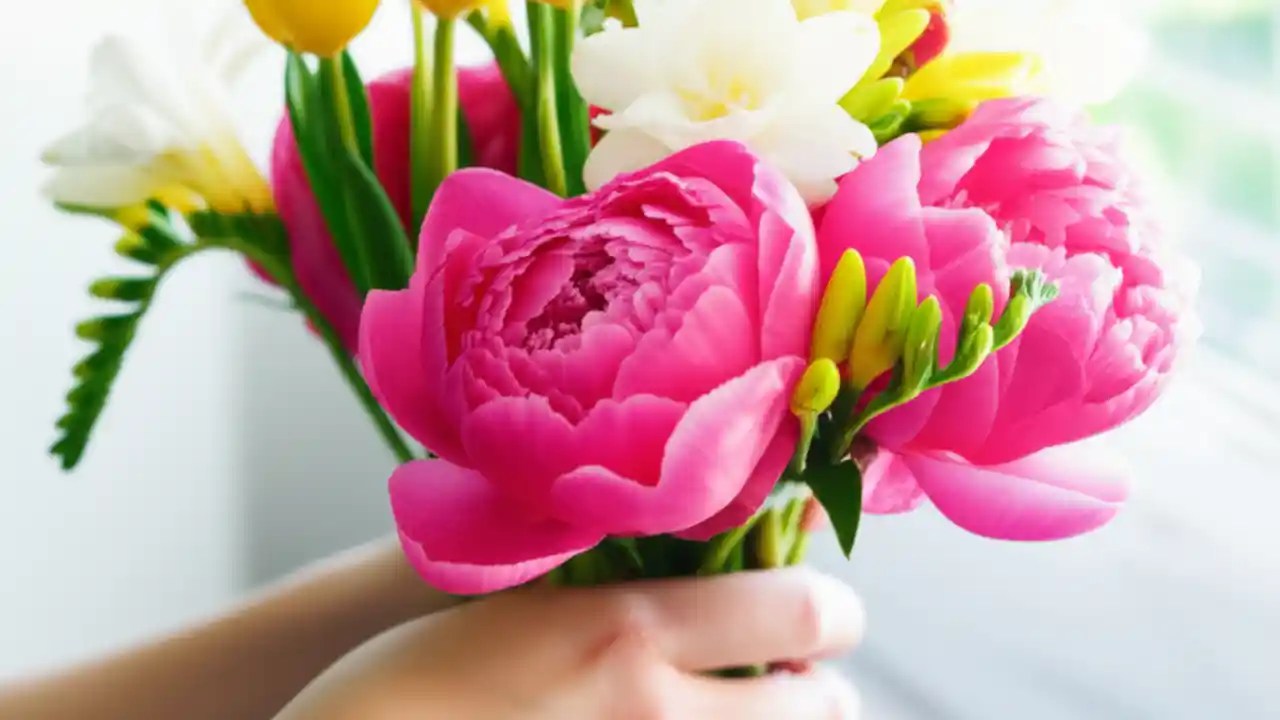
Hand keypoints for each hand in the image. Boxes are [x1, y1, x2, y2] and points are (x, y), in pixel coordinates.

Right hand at [276, 568, 864, 719]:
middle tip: (796, 679)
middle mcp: (656, 714)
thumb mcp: (503, 606)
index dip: (830, 608)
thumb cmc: (400, 686)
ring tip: (755, 718)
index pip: (801, 609)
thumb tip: (684, 553)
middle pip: (817, 705)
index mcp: (626, 630)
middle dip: (819, 690)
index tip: (823, 611)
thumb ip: (603, 576)